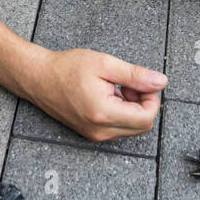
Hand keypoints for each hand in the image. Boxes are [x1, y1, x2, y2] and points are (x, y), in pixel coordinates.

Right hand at [32, 49, 166, 141]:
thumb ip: (136, 75)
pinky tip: (110, 96)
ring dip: (133, 108)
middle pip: (142, 126)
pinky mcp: (92, 134)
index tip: (144, 83)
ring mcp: (95, 135)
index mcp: (104, 113)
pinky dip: (122, 113)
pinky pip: (119, 129)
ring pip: (132, 129)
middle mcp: (100, 130)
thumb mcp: (105, 64)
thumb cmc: (66, 69)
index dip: (152, 98)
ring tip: (117, 88)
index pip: (147, 118)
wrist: (39, 78)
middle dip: (143, 103)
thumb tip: (160, 82)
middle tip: (130, 84)